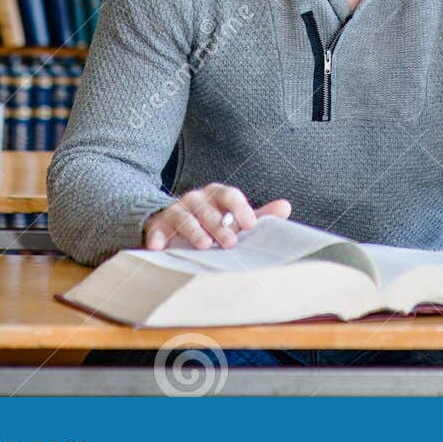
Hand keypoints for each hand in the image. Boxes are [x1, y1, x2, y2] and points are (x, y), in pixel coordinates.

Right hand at [143, 185, 291, 250]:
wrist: (172, 224)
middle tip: (230, 242)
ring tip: (204, 246)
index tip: (251, 225)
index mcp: (217, 196)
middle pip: (208, 208)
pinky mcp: (158, 226)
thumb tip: (285, 206)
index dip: (241, 208)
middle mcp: (196, 199)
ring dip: (194, 231)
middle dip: (219, 225)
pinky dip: (157, 237)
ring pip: (184, 217)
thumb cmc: (211, 222)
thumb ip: (259, 215)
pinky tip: (159, 247)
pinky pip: (156, 230)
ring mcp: (175, 211)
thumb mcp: (233, 218)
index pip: (230, 195)